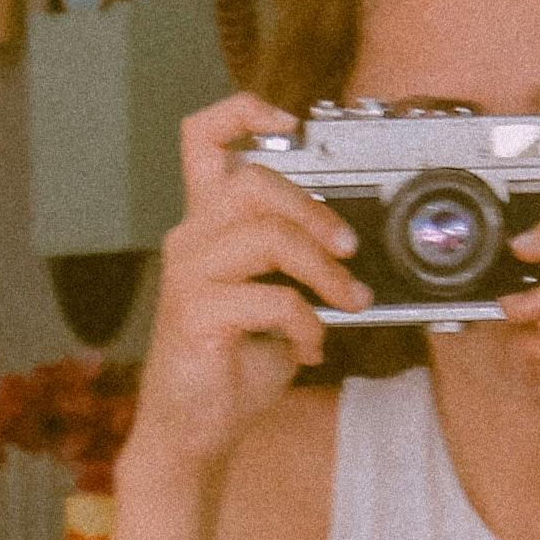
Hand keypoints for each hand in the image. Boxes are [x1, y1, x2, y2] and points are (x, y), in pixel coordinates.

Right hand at [125, 92, 373, 487]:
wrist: (195, 429)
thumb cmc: (232, 360)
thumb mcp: (271, 297)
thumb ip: (295, 260)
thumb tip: (351, 245)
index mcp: (207, 224)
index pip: (203, 139)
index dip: (242, 111)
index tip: (289, 121)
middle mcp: (190, 239)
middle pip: (254, 181)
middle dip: (315, 211)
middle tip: (347, 249)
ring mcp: (188, 275)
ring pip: (267, 236)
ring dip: (324, 271)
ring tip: (345, 301)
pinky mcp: (195, 314)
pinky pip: (272, 298)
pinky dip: (308, 323)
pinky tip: (311, 345)